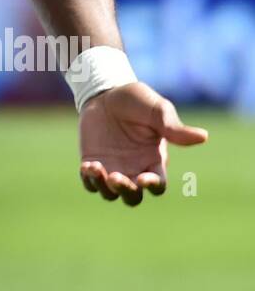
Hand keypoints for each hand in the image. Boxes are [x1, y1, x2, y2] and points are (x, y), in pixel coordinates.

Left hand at [79, 81, 207, 206]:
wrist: (106, 93)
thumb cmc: (136, 101)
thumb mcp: (156, 110)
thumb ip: (174, 127)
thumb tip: (204, 136)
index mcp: (154, 161)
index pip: (157, 185)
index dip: (152, 186)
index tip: (144, 178)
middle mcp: (134, 170)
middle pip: (133, 197)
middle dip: (126, 191)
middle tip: (117, 177)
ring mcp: (112, 169)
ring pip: (111, 194)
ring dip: (104, 187)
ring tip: (96, 167)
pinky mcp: (93, 163)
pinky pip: (90, 183)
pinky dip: (89, 180)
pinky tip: (87, 166)